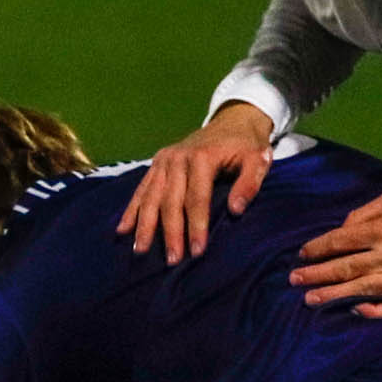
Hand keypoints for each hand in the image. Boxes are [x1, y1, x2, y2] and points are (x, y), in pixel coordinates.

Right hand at [118, 103, 275, 263]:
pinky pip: (141, 189)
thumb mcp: (258, 159)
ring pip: (151, 197)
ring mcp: (164, 160)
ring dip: (145, 225)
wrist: (232, 121)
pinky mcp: (157, 163)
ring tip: (140, 250)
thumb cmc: (246, 146)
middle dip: (170, 232)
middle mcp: (178, 158)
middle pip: (171, 201)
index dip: (196, 226)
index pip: (197, 198)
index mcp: (201, 157)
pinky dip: (131, 210)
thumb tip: (235, 210)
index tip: (196, 251)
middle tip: (172, 260)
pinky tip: (123, 230)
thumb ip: (249, 184)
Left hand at [291, 193, 381, 317]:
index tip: (302, 254)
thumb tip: (342, 230)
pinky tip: (356, 312)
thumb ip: (366, 213)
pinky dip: (375, 313)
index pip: (341, 241)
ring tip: (311, 299)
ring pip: (362, 290)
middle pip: (345, 268)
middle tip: (294, 280)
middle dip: (316, 274)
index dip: (318, 248)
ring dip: (333, 295)